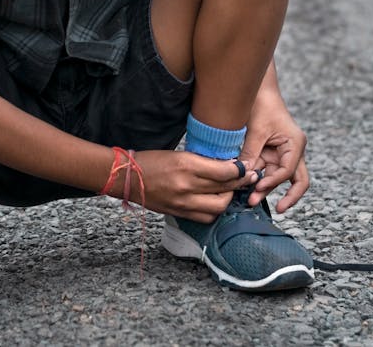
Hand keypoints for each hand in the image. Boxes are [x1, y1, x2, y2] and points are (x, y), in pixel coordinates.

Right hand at [108, 149, 257, 222]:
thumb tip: (226, 165)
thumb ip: (202, 161)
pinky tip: (215, 202)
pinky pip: (205, 218)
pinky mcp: (178, 213)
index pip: (224, 171)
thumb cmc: (151, 161)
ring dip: (228, 199)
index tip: (245, 167)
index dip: (240, 169)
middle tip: (245, 177)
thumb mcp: (179, 153)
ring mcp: (182, 203)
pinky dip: (215, 211)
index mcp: (186, 165)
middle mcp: (186, 186)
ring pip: (218, 207)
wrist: (127, 178)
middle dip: (239, 183)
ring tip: (229, 190)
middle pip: (225, 189)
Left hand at [239, 105, 309, 212]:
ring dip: (265, 189)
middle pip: (298, 181)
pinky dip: (257, 179)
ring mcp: (282, 154)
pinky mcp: (270, 154)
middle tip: (277, 210)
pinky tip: (245, 188)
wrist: (257, 90)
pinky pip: (266, 171)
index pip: (288, 171)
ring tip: (249, 200)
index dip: (273, 182)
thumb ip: (251, 154)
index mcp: (295, 144)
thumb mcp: (256, 130)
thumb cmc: (262, 105)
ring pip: (279, 179)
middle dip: (288, 197)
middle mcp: (293, 152)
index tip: (258, 187)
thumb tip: (242, 176)